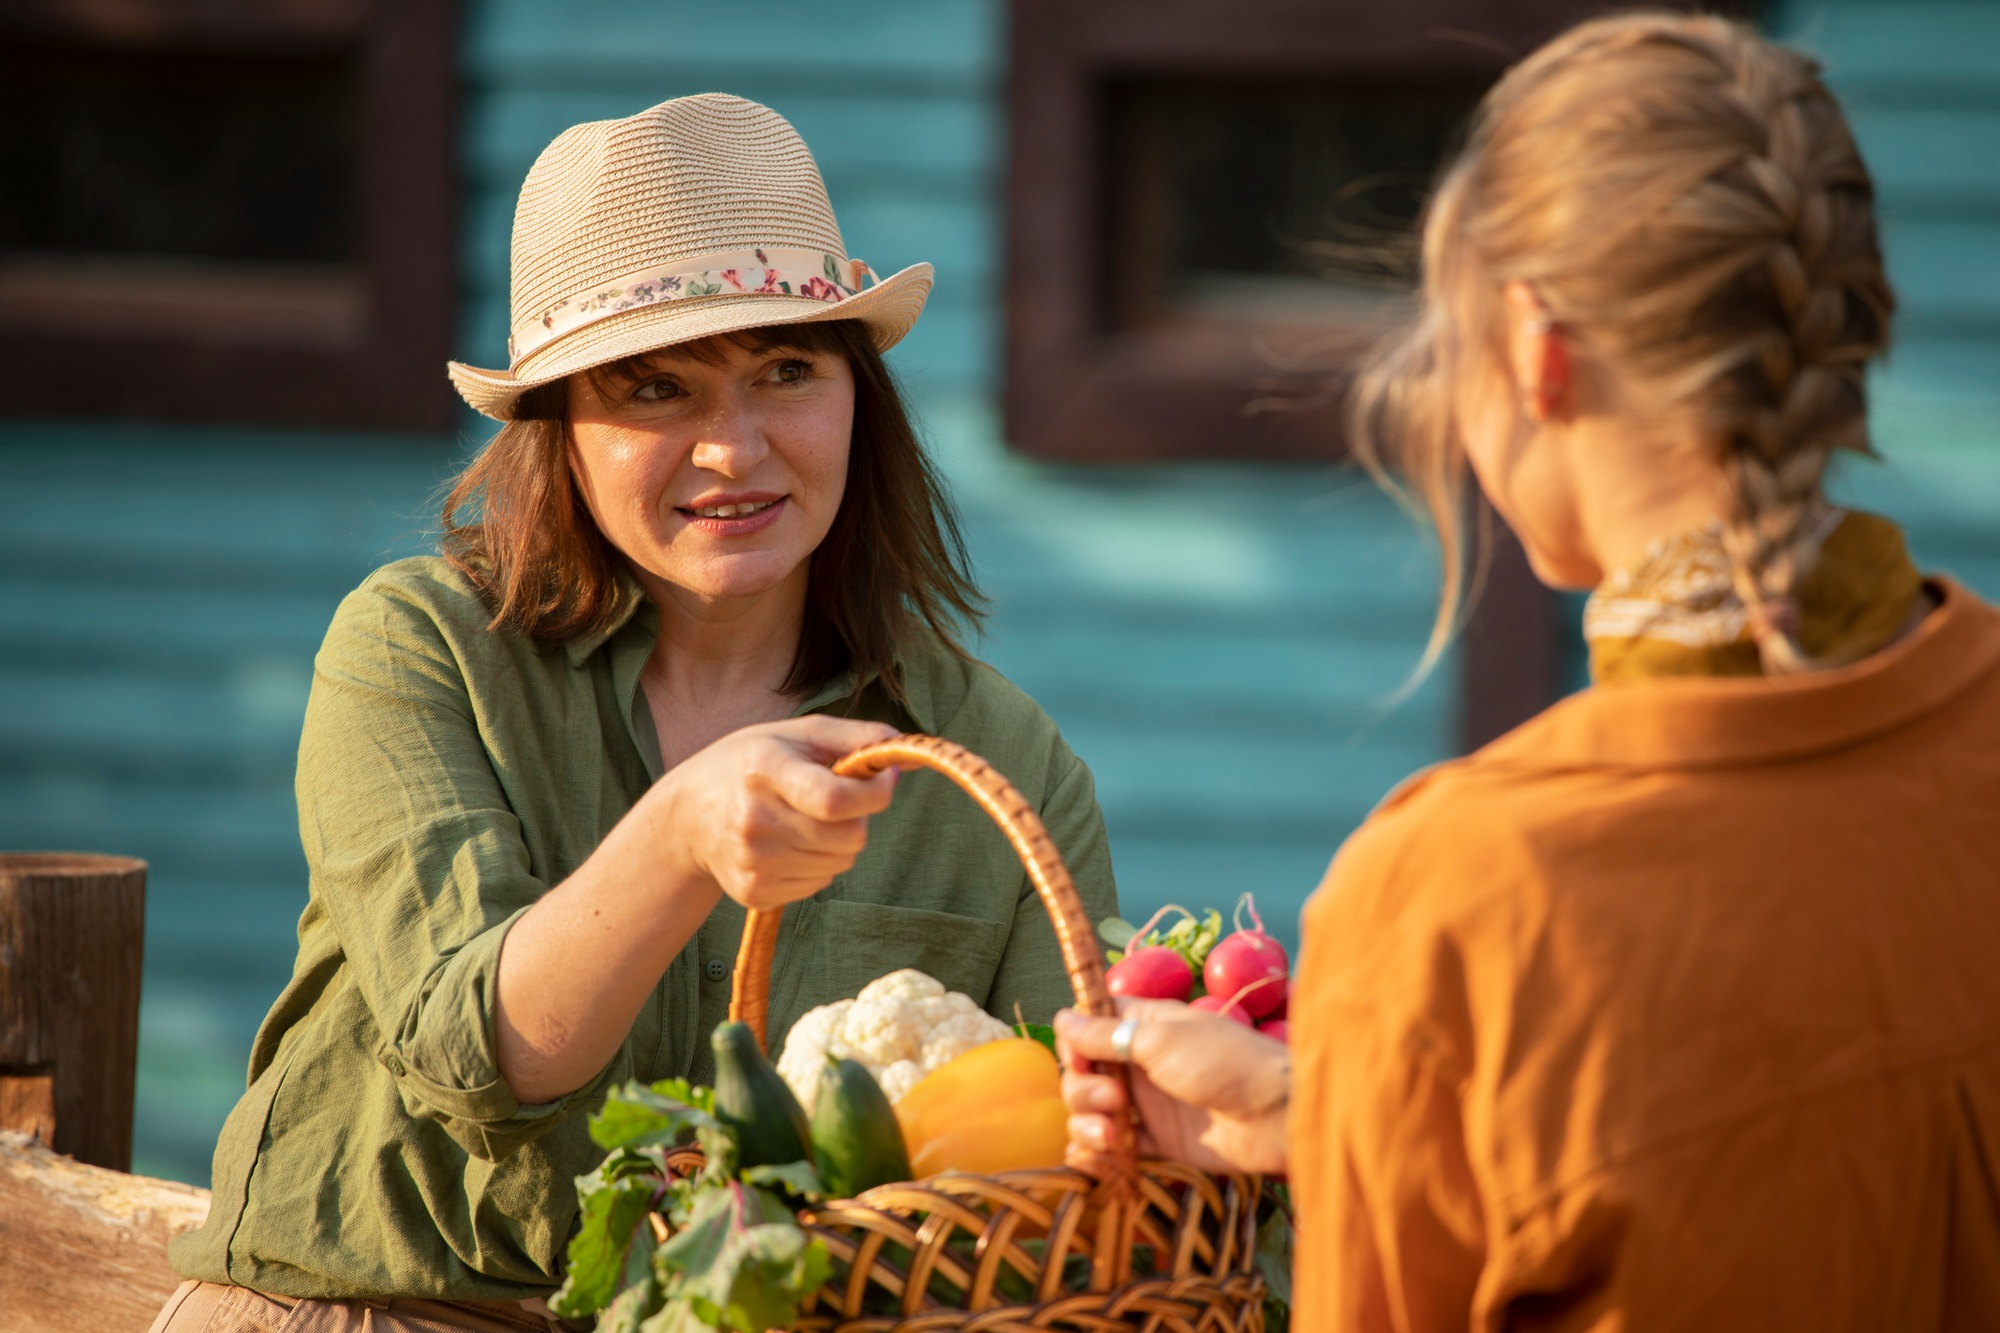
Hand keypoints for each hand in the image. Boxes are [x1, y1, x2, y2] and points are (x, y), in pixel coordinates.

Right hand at [652, 715, 900, 910]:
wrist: (687, 816)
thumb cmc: (752, 764)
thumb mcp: (797, 734)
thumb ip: (858, 738)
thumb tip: (912, 755)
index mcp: (763, 769)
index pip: (835, 800)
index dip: (875, 793)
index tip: (884, 780)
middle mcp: (753, 819)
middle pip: (849, 837)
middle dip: (857, 817)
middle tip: (831, 800)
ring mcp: (751, 861)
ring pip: (841, 863)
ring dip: (838, 842)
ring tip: (803, 820)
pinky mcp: (753, 892)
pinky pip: (820, 884)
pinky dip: (817, 864)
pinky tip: (787, 843)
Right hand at [1056, 998, 1289, 1176]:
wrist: (1274, 1116)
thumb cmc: (1223, 1063)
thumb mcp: (1162, 1039)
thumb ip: (1108, 1035)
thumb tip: (1062, 1017)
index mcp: (1143, 1026)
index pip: (1089, 1028)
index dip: (1076, 1044)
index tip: (1081, 1057)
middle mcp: (1139, 1063)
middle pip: (1083, 1074)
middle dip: (1083, 1089)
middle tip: (1115, 1100)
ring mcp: (1148, 1104)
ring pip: (1092, 1112)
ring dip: (1087, 1122)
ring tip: (1111, 1135)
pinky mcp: (1157, 1142)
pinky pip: (1112, 1147)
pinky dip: (1096, 1153)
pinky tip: (1096, 1158)